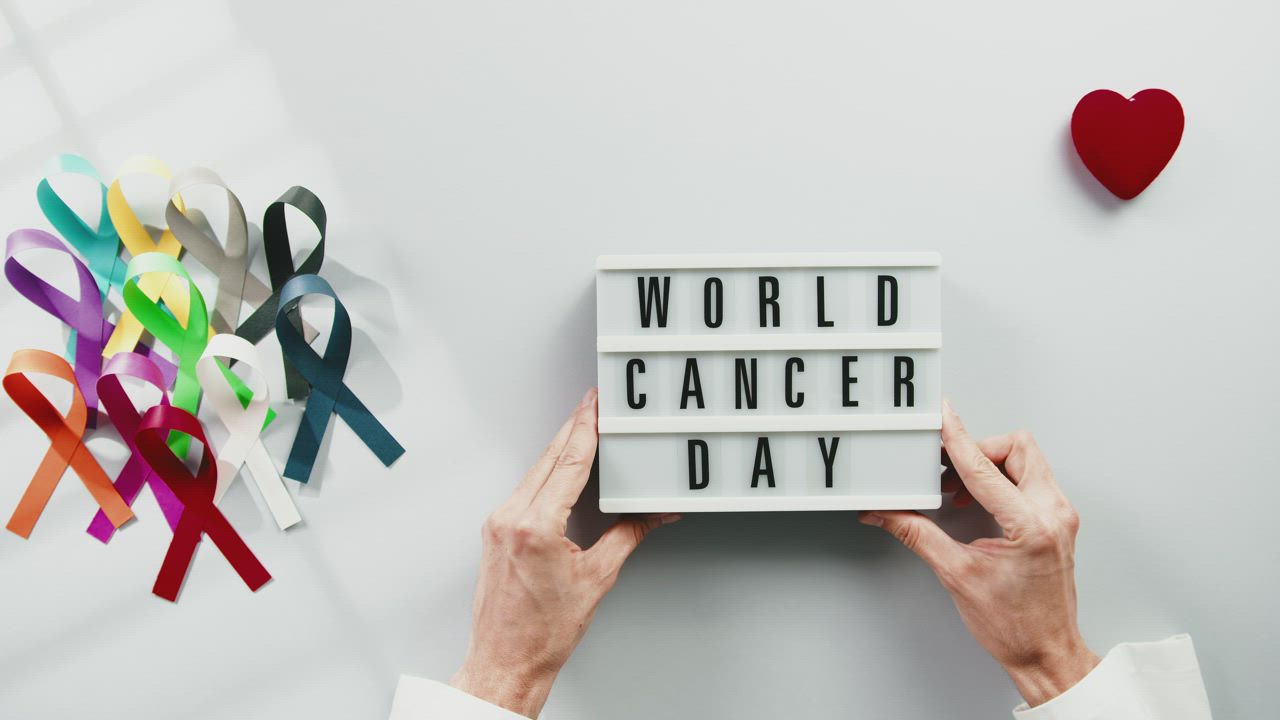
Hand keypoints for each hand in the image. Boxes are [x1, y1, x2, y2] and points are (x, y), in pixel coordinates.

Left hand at [450, 388, 679, 717]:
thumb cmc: (542, 632)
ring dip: (559, 448)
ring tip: (581, 428)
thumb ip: (627, 536)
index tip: (595, 406)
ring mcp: (497, 524)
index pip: (566, 465)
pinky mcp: (494, 531)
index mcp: (535, 527)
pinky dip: (546, 472)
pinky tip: (559, 466)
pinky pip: (524, 489)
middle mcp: (510, 519)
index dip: (585, 431)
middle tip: (591, 404)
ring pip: (533, 471)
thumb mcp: (596, 579)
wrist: (506, 660)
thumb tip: (653, 516)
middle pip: (547, 460)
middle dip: (572, 429)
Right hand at [859, 400, 1099, 706]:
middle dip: (977, 449)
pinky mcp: (1058, 520)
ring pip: (1026, 460)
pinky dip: (1000, 480)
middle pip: (1016, 448)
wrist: (1047, 653)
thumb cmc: (1014, 626)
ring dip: (988, 465)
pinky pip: (1030, 479)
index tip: (941, 419)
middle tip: (944, 468)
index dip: (957, 439)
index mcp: (1030, 526)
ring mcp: (1060, 515)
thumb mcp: (956, 574)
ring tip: (956, 490)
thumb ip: (917, 534)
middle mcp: (1052, 513)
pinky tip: (976, 501)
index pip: (984, 468)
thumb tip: (885, 513)